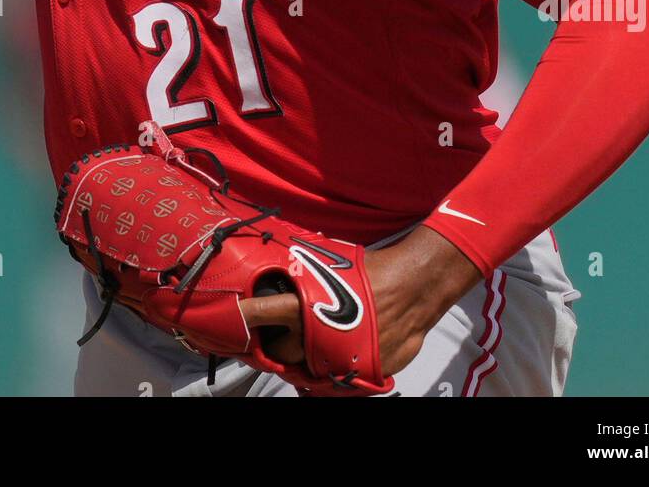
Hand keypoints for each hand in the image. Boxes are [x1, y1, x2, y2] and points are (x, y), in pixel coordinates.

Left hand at [240, 225, 480, 377]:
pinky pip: (330, 383)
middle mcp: (318, 337)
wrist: (414, 289)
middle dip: (281, 342)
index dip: (248, 316)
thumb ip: (307, 275)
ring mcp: (336, 360)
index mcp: (309, 305)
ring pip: (305, 371)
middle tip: (289, 330)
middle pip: (281, 352)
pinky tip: (334, 355)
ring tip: (316, 340)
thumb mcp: (334, 264)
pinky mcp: (355, 376)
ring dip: (305, 358)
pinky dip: (328, 372)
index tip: (233, 316)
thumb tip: (286, 271)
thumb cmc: (375, 273)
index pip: (267, 312)